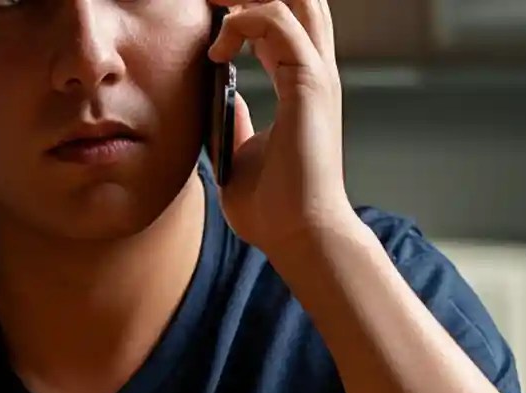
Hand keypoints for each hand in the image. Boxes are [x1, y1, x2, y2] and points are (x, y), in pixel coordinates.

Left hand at [207, 0, 355, 256]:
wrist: (298, 235)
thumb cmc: (272, 208)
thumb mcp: (241, 155)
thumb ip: (236, 123)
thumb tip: (225, 101)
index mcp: (300, 84)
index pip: (284, 19)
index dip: (247, 5)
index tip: (208, 13)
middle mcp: (314, 72)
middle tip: (210, 0)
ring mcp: (317, 75)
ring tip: (212, 4)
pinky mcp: (310, 84)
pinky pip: (279, 21)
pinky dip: (244, 21)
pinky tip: (218, 52)